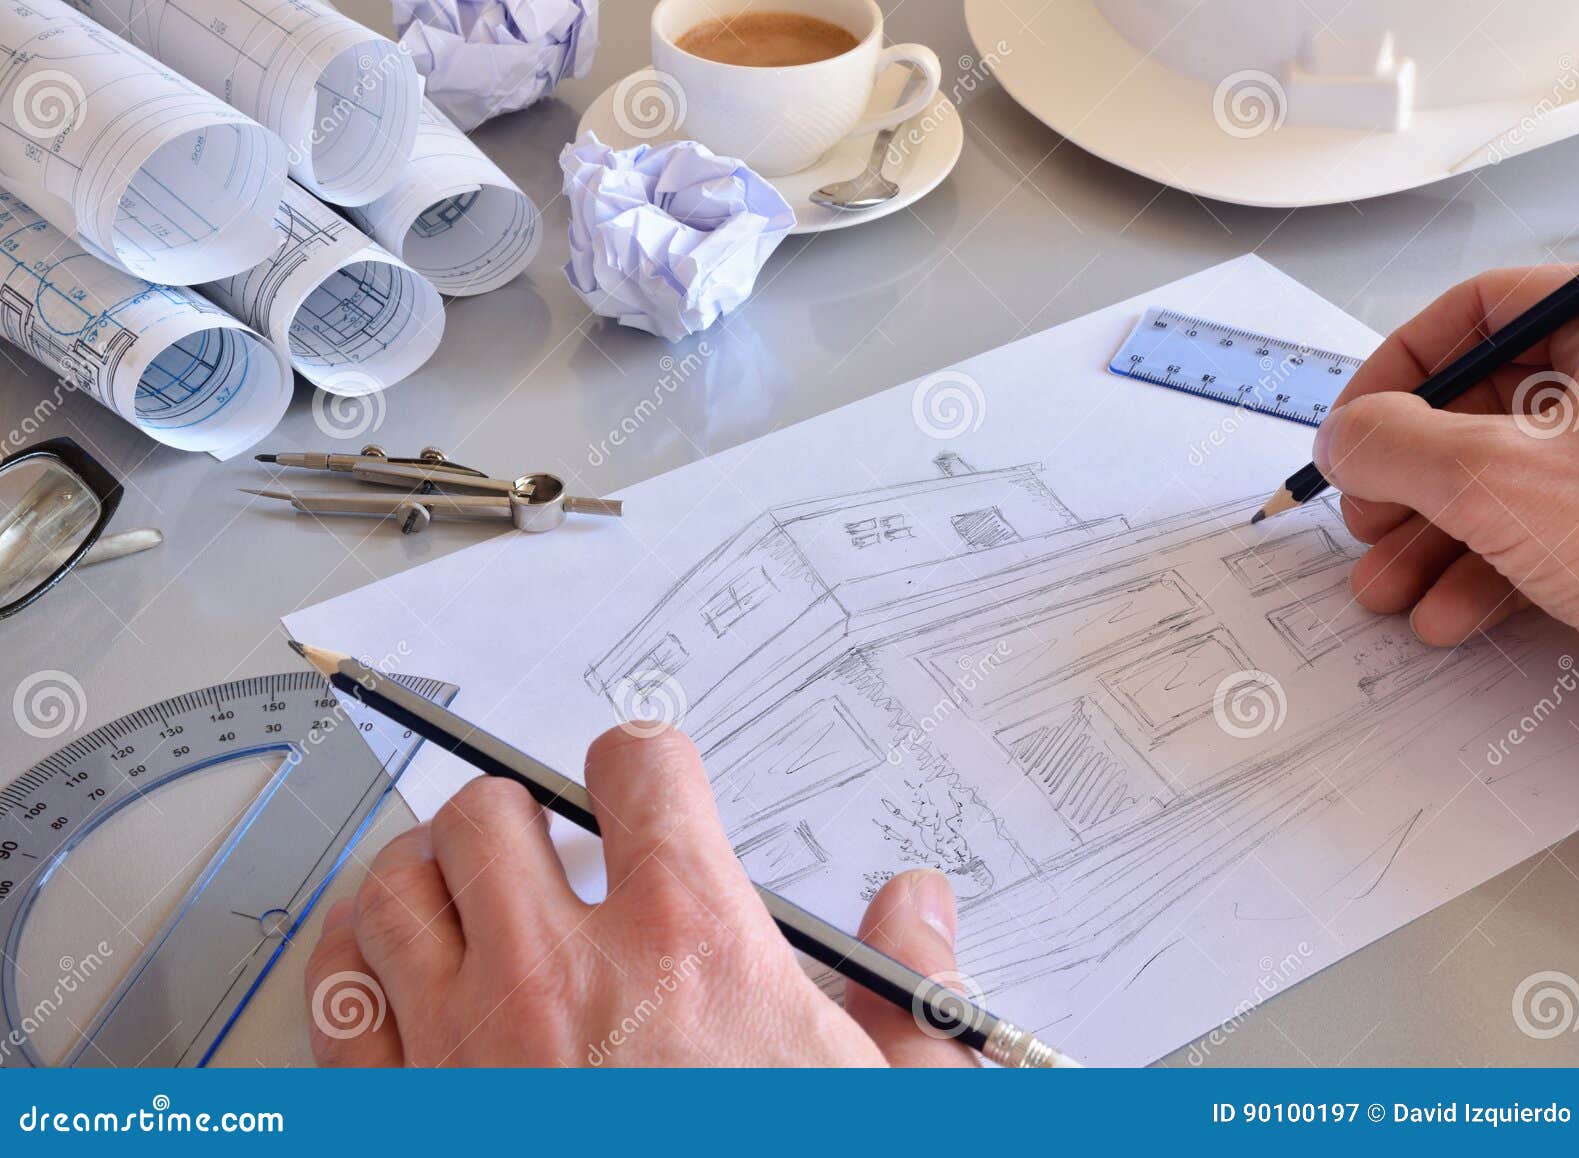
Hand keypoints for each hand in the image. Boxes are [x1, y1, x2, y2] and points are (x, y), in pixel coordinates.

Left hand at [302, 726, 978, 1066]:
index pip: (639, 773)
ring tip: (467, 885)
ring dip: (431, 872)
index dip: (645, 763)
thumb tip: (917, 904)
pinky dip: (355, 963)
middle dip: (523, 813)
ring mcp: (468, 1048)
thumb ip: (907, 990)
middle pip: (490, 815)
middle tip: (553, 844)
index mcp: (691, 949)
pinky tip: (389, 960)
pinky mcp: (410, 1118)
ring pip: (397, 889)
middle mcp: (564, 980)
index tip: (645, 784)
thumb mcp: (885, 1099)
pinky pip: (337, 1003)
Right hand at [1313, 264, 1578, 645]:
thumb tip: (1345, 436)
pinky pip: (1545, 528)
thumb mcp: (1500, 482)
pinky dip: (1488, 571)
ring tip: (1391, 588)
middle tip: (1369, 521)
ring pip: (1506, 478)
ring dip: (1432, 542)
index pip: (1479, 310)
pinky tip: (1452, 611)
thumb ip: (1398, 446)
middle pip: (1482, 405)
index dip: (1397, 372)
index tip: (1352, 430)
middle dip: (1408, 483)